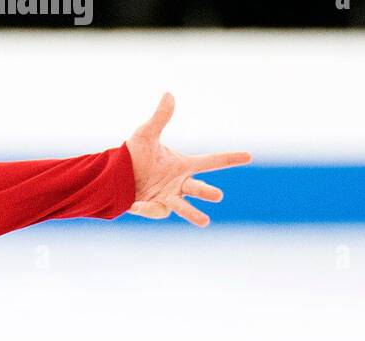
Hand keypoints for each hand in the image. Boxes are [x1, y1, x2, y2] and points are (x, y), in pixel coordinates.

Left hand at [125, 92, 251, 226]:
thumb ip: (160, 118)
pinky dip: (146, 208)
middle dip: (207, 192)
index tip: (249, 156)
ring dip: (192, 214)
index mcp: (183, 165)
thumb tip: (168, 94)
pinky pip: (154, 210)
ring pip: (183, 207)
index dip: (229, 159)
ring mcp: (167, 197)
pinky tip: (136, 204)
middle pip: (198, 188)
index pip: (211, 161)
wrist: (115, 175)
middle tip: (218, 196)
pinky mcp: (153, 208)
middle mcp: (179, 183)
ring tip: (205, 222)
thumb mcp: (146, 134)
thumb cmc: (134, 155)